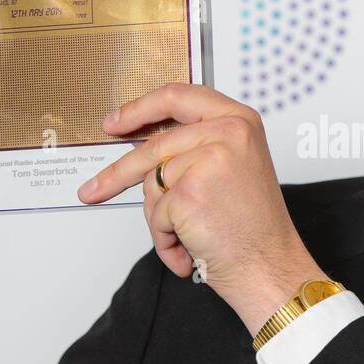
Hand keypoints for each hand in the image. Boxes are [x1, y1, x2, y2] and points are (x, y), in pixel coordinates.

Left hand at [77, 83, 323, 334]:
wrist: (270, 266)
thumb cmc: (254, 228)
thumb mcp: (235, 167)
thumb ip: (197, 146)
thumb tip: (145, 148)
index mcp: (239, 120)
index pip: (178, 97)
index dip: (139, 108)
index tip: (114, 122)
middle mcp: (227, 133)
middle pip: (154, 147)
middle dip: (119, 175)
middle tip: (93, 190)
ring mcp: (208, 160)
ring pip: (152, 183)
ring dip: (161, 218)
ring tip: (190, 236)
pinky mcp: (188, 193)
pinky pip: (155, 214)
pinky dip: (165, 239)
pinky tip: (190, 249)